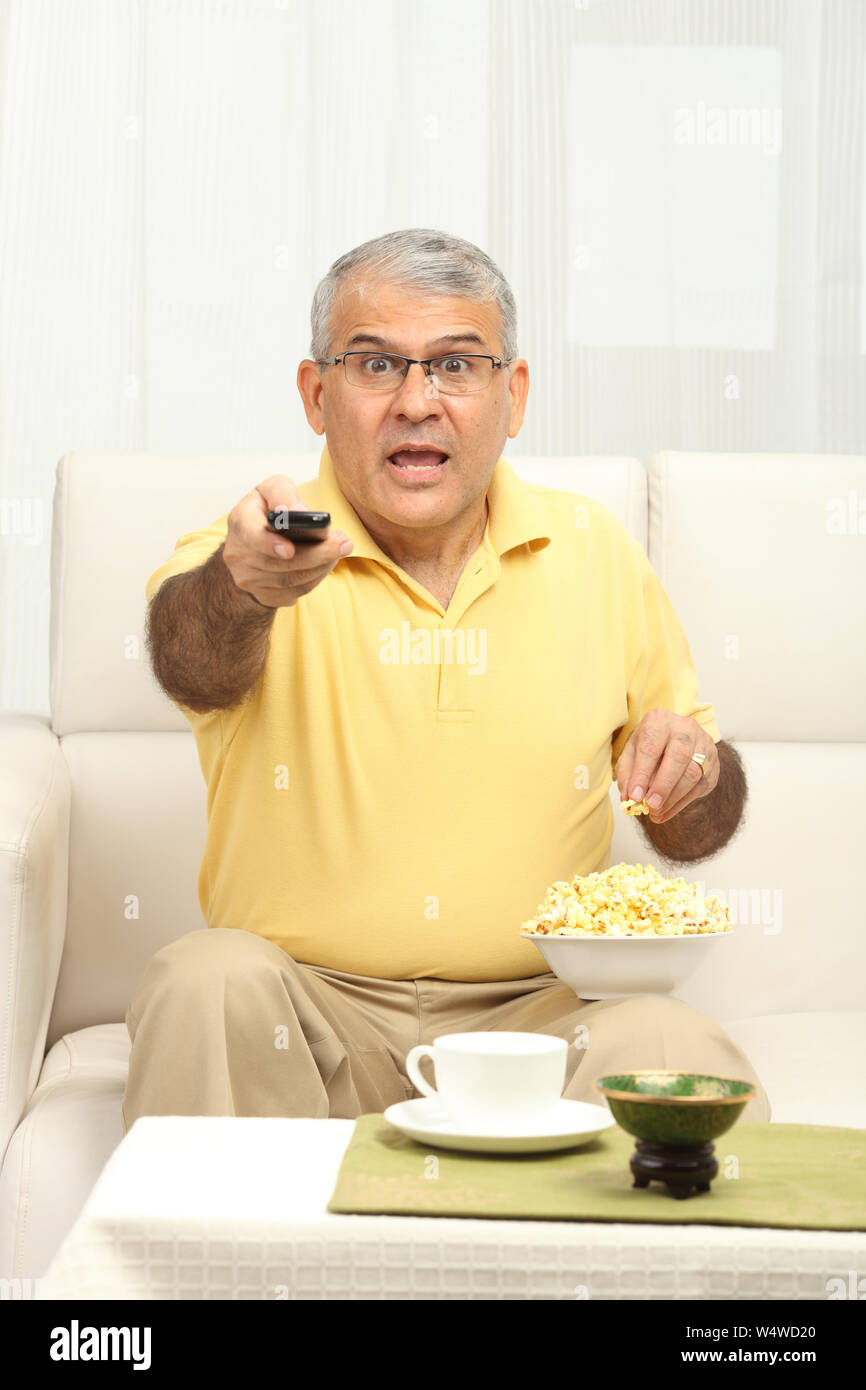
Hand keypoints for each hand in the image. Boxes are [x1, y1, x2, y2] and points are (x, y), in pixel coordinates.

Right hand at [222, 474, 353, 608]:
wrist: (250, 542)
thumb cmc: (265, 510)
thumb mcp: (272, 490)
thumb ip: (284, 494)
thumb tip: (299, 512)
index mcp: (240, 523)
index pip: (252, 537)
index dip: (270, 545)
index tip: (290, 549)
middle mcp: (238, 554)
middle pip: (281, 564)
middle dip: (317, 554)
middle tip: (344, 543)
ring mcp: (249, 579)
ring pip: (291, 580)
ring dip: (321, 566)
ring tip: (340, 549)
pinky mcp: (263, 595)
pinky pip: (295, 593)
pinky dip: (315, 578)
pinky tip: (326, 564)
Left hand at [614, 708, 718, 822]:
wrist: (676, 738)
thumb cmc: (650, 745)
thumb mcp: (632, 753)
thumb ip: (627, 774)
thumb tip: (629, 799)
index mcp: (660, 720)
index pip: (651, 747)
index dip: (642, 774)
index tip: (634, 796)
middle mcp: (685, 727)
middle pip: (678, 756)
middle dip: (663, 786)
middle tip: (651, 806)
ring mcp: (703, 743)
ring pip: (693, 773)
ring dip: (673, 798)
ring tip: (656, 812)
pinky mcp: (713, 761)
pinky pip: (701, 785)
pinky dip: (682, 802)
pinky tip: (667, 811)